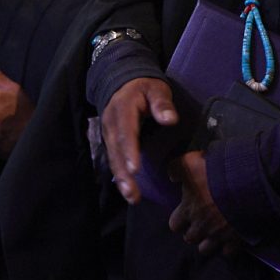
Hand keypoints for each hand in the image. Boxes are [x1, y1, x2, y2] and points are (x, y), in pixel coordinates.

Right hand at [100, 77, 176, 203]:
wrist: (122, 82)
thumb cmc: (143, 87)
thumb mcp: (156, 88)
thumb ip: (162, 103)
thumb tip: (170, 120)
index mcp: (122, 109)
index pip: (126, 132)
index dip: (129, 151)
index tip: (135, 169)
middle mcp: (111, 124)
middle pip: (116, 151)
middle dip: (123, 173)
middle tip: (132, 193)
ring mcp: (108, 134)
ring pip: (112, 158)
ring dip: (121, 179)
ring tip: (131, 197)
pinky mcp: (110, 141)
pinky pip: (113, 159)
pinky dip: (119, 175)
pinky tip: (127, 190)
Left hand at [167, 150, 239, 255]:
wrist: (244, 183)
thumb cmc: (215, 173)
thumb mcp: (190, 163)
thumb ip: (176, 169)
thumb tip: (172, 178)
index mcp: (188, 210)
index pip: (175, 224)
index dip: (179, 220)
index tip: (185, 213)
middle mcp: (200, 226)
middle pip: (190, 238)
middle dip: (193, 232)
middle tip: (200, 223)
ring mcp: (217, 235)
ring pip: (205, 249)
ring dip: (208, 242)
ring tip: (213, 233)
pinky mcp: (234, 239)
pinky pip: (228, 252)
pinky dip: (228, 247)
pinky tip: (230, 239)